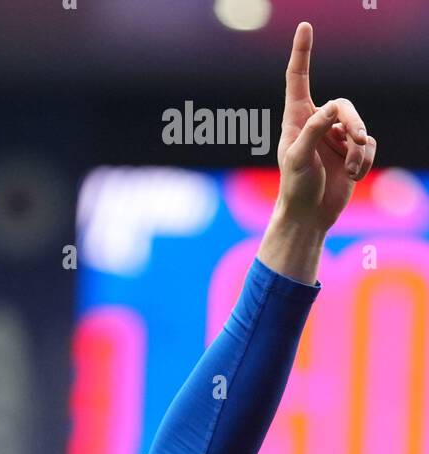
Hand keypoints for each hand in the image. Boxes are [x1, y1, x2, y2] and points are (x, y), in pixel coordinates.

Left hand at [275, 21, 375, 232]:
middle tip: (357, 138)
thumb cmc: (295, 189)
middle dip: (353, 122)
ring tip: (351, 169)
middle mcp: (316, 124)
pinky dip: (363, 161)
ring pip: (359, 128)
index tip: (305, 27)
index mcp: (296, 120)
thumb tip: (331, 109)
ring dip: (358, 149)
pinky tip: (353, 176)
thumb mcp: (298, 159)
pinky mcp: (350, 153)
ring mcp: (335, 138)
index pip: (298, 80)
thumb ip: (313, 131)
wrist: (309, 218)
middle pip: (343, 106)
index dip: (302, 53)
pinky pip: (368, 147)